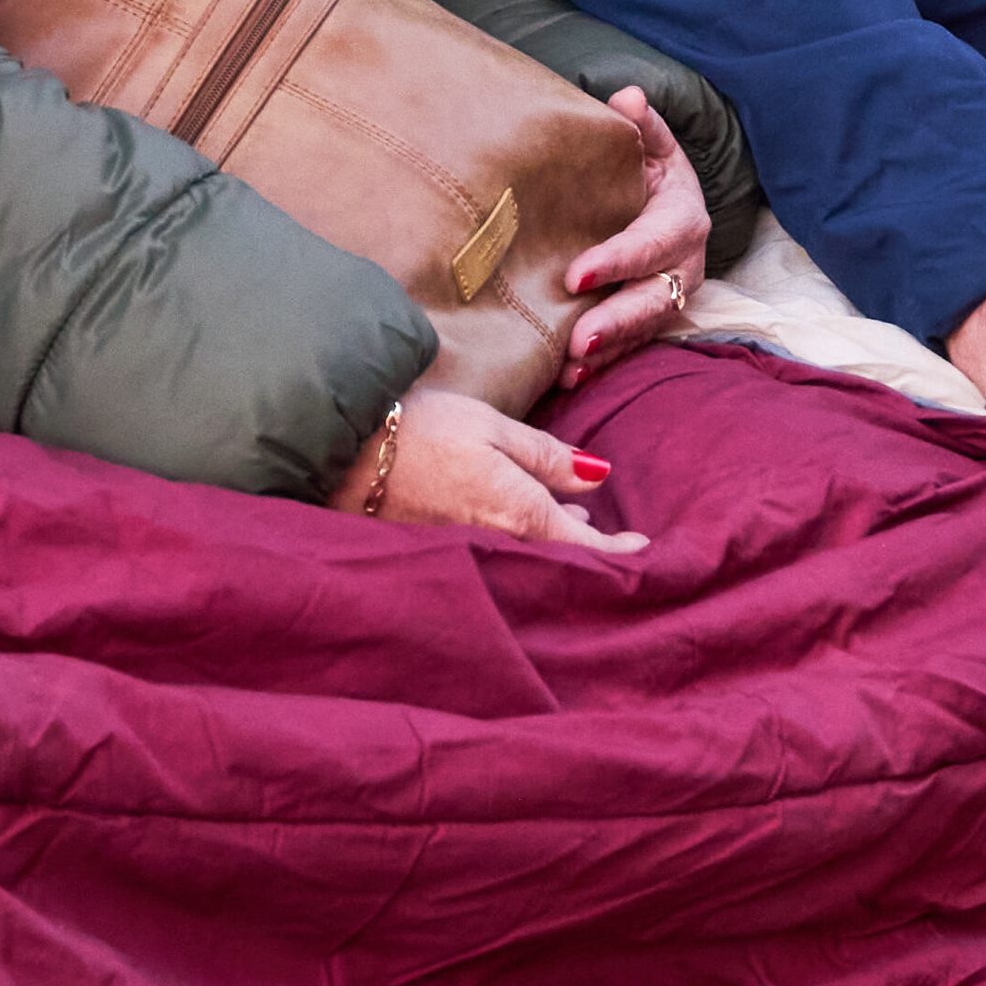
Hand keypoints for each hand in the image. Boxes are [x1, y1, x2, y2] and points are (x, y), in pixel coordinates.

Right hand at [330, 386, 647, 551]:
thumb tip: (599, 476)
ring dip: (552, 539)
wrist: (341, 454)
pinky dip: (516, 538)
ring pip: (526, 555)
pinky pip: (494, 553)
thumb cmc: (420, 429)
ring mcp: (466, 553)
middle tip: (606, 529)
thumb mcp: (493, 427)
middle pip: (557, 557)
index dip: (618, 552)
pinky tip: (516, 516)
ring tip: (568, 515)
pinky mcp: (439, 551)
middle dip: (586, 545)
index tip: (643, 546)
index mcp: (519, 514)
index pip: (584, 548)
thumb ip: (547, 456)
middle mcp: (497, 545)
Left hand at [558, 86, 707, 379]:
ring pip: (642, 329)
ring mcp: (668, 296)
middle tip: (579, 340)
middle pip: (654, 299)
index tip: (576, 275)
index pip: (652, 243)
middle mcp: (684, 265)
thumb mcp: (650, 143)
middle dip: (617, 322)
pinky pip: (631, 345)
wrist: (664, 199)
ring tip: (570, 368)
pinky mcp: (649, 319)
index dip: (618, 261)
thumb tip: (627, 99)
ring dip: (609, 352)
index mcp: (683, 218)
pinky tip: (569, 379)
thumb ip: (640, 125)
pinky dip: (604, 364)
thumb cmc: (648, 168)